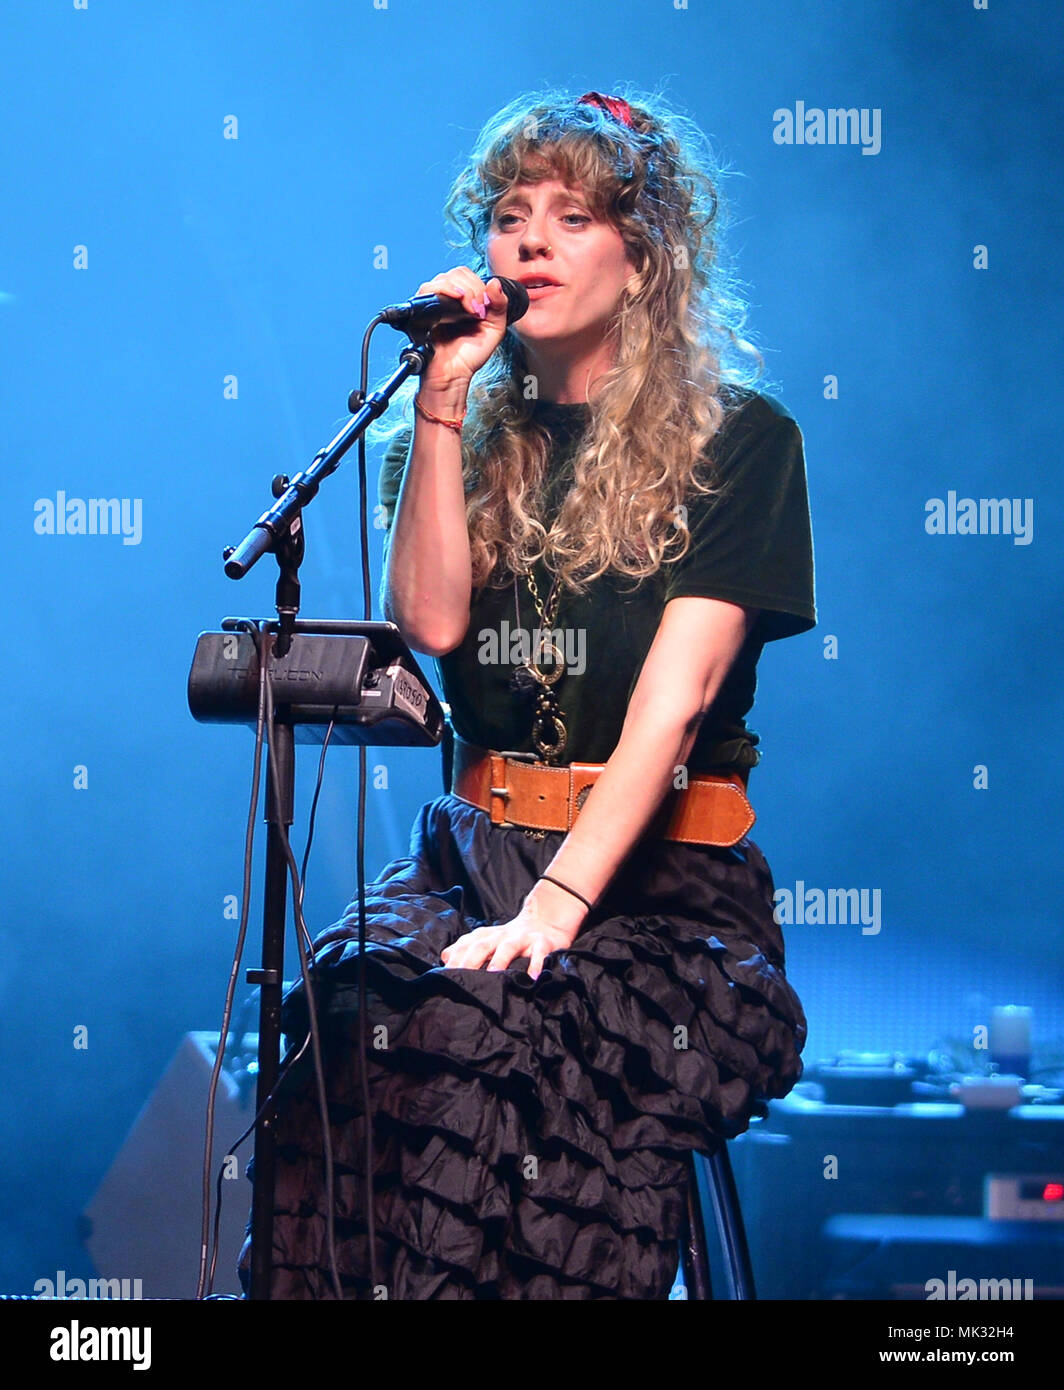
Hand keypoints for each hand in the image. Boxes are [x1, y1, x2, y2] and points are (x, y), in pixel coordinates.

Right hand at [415, 266, 508, 393]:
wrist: (454, 373)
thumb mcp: (495, 329)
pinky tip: (458, 300)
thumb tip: (495, 283)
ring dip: (464, 290)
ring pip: (446, 278)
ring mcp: (435, 302)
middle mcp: (448, 298)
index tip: (486, 307)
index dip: (480, 286)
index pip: (469, 276)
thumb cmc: (470, 355)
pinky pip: (429, 288)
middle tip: (479, 311)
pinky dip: (446, 289)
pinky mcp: (424, 308)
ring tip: (471, 310)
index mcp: (464, 300)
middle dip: (474, 288)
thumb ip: (500, 306)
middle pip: (458, 273)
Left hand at [440, 891, 584, 979]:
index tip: (444, 975)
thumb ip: (466, 948)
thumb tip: (445, 957)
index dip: (455, 958)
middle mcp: (501, 936)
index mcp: (487, 936)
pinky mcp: (542, 943)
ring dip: (500, 959)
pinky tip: (533, 977)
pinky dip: (536, 964)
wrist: (545, 922)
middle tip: (460, 977)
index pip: (466, 945)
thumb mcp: (488, 941)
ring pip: (508, 947)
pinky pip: (539, 953)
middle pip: (482, 945)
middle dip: (470, 960)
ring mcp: (522, 938)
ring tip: (492, 974)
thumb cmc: (511, 938)